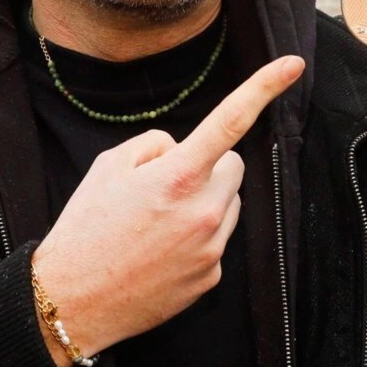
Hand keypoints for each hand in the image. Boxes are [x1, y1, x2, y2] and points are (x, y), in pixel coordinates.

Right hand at [29, 55, 303, 366]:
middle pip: (232, 165)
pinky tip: (160, 251)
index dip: (264, 87)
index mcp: (177, 177)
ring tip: (156, 223)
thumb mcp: (108, 167)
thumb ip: (155, 145)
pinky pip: (216, 239)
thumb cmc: (86, 229)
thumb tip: (183, 150)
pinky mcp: (211, 276)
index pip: (230, 120)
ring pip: (228, 202)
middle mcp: (203, 211)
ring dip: (204, 202)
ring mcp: (211, 247)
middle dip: (207, 166)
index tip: (293, 65)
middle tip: (164, 186)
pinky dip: (196, 237)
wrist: (72, 301)